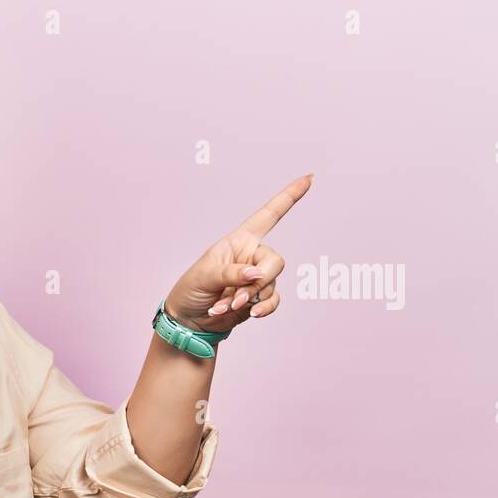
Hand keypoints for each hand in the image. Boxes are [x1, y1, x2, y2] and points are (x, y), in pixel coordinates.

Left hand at [162, 174, 312, 333]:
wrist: (188, 318)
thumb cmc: (192, 289)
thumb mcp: (206, 275)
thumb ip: (232, 273)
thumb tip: (256, 274)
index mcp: (240, 240)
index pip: (269, 215)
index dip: (289, 196)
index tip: (309, 178)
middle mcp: (253, 256)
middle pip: (275, 262)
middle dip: (259, 281)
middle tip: (238, 297)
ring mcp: (257, 278)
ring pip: (270, 285)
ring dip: (249, 299)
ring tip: (225, 305)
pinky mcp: (259, 298)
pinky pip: (273, 301)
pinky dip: (262, 309)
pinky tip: (248, 314)